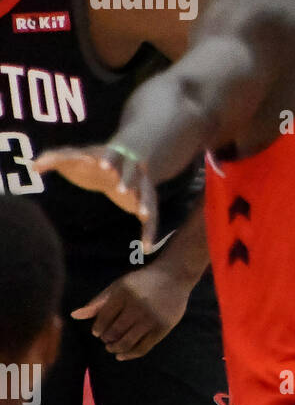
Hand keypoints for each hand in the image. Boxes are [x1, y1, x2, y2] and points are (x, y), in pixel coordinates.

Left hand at [33, 144, 158, 248]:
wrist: (123, 160)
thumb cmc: (91, 161)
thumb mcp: (73, 158)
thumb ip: (53, 159)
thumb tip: (33, 166)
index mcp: (112, 157)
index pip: (111, 156)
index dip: (108, 161)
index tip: (103, 166)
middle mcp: (131, 170)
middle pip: (132, 174)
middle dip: (128, 180)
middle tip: (124, 190)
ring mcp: (140, 186)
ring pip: (147, 195)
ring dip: (145, 204)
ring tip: (143, 215)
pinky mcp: (143, 202)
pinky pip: (151, 218)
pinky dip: (149, 232)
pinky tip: (146, 248)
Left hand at [71, 261, 191, 359]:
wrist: (175, 276)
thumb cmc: (142, 281)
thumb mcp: (119, 286)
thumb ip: (98, 302)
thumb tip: (74, 316)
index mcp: (124, 293)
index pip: (103, 318)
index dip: (98, 328)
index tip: (97, 332)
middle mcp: (138, 305)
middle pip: (114, 331)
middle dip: (107, 339)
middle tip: (106, 340)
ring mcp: (151, 317)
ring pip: (127, 342)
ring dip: (116, 348)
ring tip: (112, 348)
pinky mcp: (163, 327)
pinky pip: (143, 347)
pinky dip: (130, 354)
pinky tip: (122, 355)